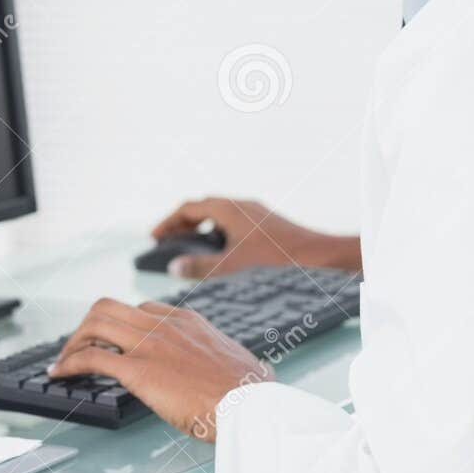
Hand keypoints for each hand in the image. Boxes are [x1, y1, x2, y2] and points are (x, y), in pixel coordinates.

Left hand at [48, 297, 270, 439]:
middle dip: (87, 327)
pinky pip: (91, 358)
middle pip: (109, 308)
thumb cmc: (252, 394)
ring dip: (72, 343)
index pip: (141, 309)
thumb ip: (239, 364)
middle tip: (78, 348)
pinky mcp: (138, 370)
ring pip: (94, 325)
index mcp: (188, 322)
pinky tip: (60, 375)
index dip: (119, 325)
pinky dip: (68, 364)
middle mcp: (164, 326)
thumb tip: (259, 371)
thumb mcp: (247, 364)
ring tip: (63, 362)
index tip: (111, 341)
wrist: (250, 406)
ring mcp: (150, 344)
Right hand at [151, 197, 360, 280]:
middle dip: (182, 226)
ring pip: (219, 217)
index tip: (154, 237)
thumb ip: (200, 267)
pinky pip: (234, 225)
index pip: (189, 208)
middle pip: (203, 209)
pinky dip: (219, 236)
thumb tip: (174, 266)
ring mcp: (256, 214)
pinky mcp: (267, 226)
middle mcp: (241, 206)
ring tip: (190, 251)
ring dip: (201, 231)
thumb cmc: (277, 260)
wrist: (319, 258)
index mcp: (229, 209)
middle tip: (166, 243)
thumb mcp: (232, 266)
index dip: (168, 222)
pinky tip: (221, 258)